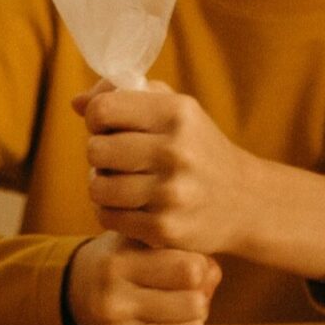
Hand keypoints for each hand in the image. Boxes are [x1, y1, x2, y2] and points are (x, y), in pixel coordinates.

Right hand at [64, 231, 220, 324]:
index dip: (197, 265)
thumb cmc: (117, 262)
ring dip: (193, 318)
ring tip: (177, 308)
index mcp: (115, 265)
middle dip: (198, 295)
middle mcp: (111, 303)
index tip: (188, 265)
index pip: (188, 270)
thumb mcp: (139, 242)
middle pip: (195, 304)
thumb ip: (180, 250)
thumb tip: (214, 274)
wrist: (73, 296)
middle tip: (186, 291)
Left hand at [72, 77, 264, 257]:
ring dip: (103, 185)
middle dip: (100, 154)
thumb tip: (77, 103)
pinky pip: (107, 217)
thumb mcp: (173, 109)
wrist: (247, 201)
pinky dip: (112, 212)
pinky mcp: (165, 229)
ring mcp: (171, 193)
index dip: (97, 119)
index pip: (102, 110)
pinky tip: (132, 205)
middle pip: (95, 150)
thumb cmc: (197, 147)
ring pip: (97, 186)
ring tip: (123, 182)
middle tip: (118, 159)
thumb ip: (123, 96)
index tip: (110, 127)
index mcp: (177, 113)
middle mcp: (176, 151)